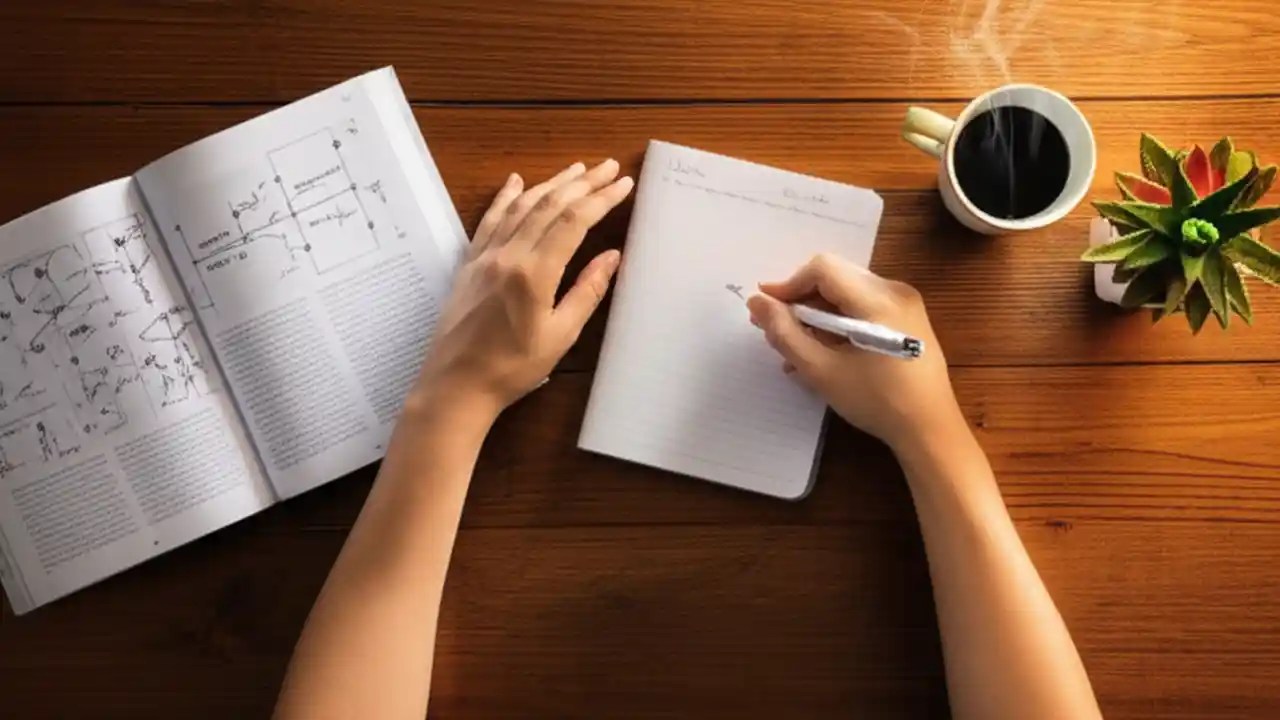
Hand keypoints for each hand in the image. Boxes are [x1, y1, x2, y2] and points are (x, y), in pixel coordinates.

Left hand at [414, 160, 633, 419]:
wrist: (456, 385)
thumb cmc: (512, 368)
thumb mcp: (560, 335)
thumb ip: (587, 291)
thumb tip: (612, 256)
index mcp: (534, 273)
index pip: (574, 222)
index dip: (601, 199)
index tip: (623, 184)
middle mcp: (508, 255)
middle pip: (549, 205)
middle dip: (583, 182)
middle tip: (608, 166)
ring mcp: (485, 256)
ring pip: (521, 206)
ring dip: (551, 183)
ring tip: (576, 169)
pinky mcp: (470, 263)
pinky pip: (489, 220)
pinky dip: (506, 197)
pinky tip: (516, 181)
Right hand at [746, 254, 961, 451]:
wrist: (930, 430)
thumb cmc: (877, 402)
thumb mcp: (823, 371)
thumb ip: (786, 333)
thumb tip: (757, 302)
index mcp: (877, 299)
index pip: (823, 269)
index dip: (788, 284)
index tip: (765, 309)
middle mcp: (895, 291)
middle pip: (836, 278)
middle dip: (801, 299)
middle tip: (776, 327)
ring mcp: (906, 304)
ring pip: (848, 293)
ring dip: (818, 314)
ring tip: (795, 346)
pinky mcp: (909, 320)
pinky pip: (865, 308)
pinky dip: (839, 322)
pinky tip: (823, 351)